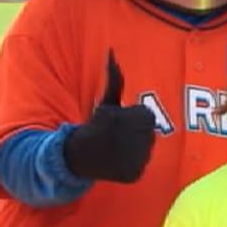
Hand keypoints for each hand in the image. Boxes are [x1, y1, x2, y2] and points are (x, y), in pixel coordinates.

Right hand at [61, 50, 157, 182]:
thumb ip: (114, 79)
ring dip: (137, 147)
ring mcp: (131, 160)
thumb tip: (111, 51)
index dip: (131, 117)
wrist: (77, 157)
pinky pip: (144, 164)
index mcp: (122, 120)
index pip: (146, 115)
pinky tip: (118, 160)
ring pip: (148, 148)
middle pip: (149, 131)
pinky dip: (134, 163)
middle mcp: (127, 140)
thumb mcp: (106, 102)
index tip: (116, 122)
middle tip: (116, 135)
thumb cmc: (96, 125)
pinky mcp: (133, 175)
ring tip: (117, 148)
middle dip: (135, 131)